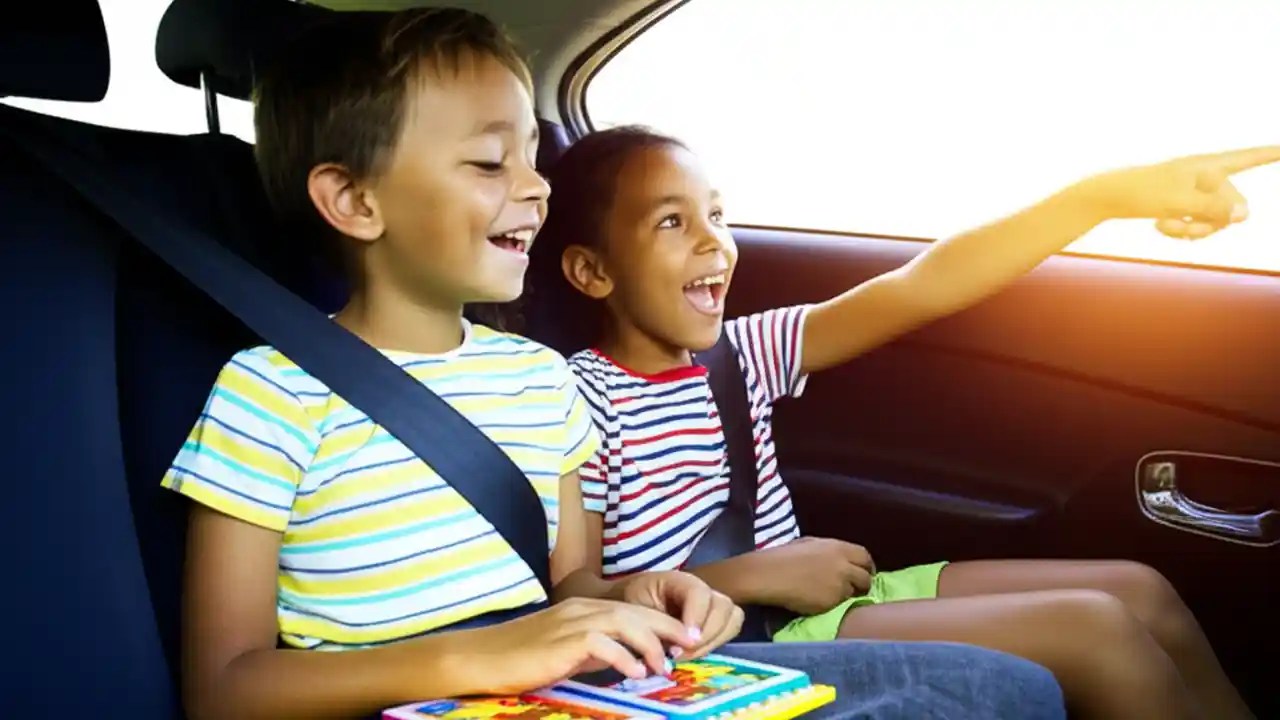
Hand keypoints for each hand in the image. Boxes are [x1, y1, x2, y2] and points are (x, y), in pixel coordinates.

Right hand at [459, 598, 700, 695]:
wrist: (483, 659)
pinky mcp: (563, 642)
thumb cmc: (522, 659)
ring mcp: (572, 622)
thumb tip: (628, 661)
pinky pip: (602, 644)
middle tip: (691, 645)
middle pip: (634, 610)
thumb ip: (597, 650)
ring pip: (624, 622)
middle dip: (666, 627)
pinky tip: (635, 673)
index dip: (661, 622)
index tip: (684, 639)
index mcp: (584, 609)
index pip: (631, 609)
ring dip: (650, 643)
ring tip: (665, 665)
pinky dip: (623, 657)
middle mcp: (582, 609)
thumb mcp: (568, 650)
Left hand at [618, 571, 743, 658]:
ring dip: (714, 641)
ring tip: (687, 655)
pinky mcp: (716, 618)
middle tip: (681, 653)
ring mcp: (712, 602)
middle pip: (723, 606)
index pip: (699, 593)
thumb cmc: (632, 604)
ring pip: (732, 618)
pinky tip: (694, 653)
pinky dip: (717, 643)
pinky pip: (730, 629)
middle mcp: (701, 588)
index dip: (696, 617)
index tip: (686, 641)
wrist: (631, 603)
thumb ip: (655, 625)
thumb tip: (674, 647)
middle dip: (707, 635)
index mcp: (679, 580)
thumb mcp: (635, 609)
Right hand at [754, 537, 875, 615]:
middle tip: (857, 589)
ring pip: (854, 592)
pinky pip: (840, 603)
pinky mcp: (831, 602)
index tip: (864, 572)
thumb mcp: (810, 544)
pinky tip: (821, 600)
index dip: (866, 566)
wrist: (768, 575)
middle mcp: (843, 565)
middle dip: (864, 583)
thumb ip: (829, 551)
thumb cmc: (783, 557)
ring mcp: (839, 584)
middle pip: (866, 577)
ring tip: (834, 595)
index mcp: (838, 547)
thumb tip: (840, 558)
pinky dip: (835, 602)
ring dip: (848, 594)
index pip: (865, 556)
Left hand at [1078, 145, 1279, 238]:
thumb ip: (1215, 208)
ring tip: (1165, 224)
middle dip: (1210, 221)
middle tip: (1179, 221)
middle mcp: (1206, 176)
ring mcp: (1195, 192)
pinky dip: (1181, 231)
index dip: (1272, 155)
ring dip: (1192, 230)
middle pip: (1233, 206)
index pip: (1250, 157)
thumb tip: (1245, 215)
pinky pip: (1197, 225)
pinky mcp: (1183, 206)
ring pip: (1215, 221)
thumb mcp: (1180, 201)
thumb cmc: (1142, 192)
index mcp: (1209, 165)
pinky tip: (1160, 227)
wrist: (1107, 197)